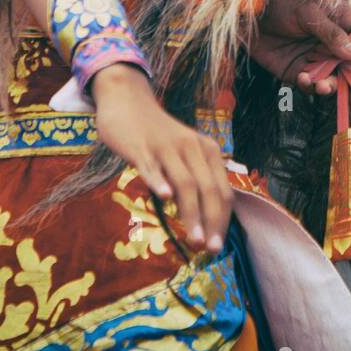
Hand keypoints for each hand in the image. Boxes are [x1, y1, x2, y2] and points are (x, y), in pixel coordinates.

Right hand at [92, 64, 232, 254]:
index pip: (222, 190)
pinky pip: (152, 167)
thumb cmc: (158, 135)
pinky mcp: (141, 147)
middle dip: (211, 221)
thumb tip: (207, 217)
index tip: (217, 246)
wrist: (128, 101)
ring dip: (191, 212)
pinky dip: (160, 181)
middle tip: (209, 249)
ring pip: (185, 182)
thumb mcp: (185, 152)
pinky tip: (165, 196)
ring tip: (194, 239)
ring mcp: (166, 147)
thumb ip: (196, 177)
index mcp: (207, 150)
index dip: (222, 219)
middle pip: (207, 188)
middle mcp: (191, 147)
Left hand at [248, 0, 350, 105]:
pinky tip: (304, 78)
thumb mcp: (309, 13)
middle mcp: (334, 43)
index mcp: (342, 21)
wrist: (248, 16)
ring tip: (326, 87)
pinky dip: (312, 86)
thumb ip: (332, 33)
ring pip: (336, 79)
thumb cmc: (281, 4)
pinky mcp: (301, 72)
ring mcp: (318, 58)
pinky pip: (313, 85)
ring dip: (334, 87)